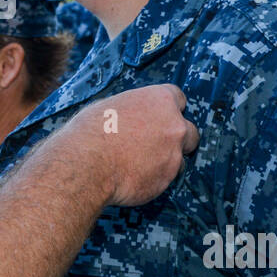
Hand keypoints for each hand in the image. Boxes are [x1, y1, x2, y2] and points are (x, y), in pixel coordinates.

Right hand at [62, 84, 197, 207]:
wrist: (86, 165)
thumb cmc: (90, 132)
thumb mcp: (110, 106)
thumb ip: (133, 110)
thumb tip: (132, 115)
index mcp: (160, 100)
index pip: (179, 98)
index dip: (168, 108)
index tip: (159, 116)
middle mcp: (174, 125)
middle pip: (189, 130)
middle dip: (177, 137)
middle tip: (156, 143)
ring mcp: (174, 154)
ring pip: (180, 158)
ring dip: (166, 160)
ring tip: (140, 164)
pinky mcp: (167, 179)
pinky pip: (166, 177)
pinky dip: (154, 178)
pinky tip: (134, 176)